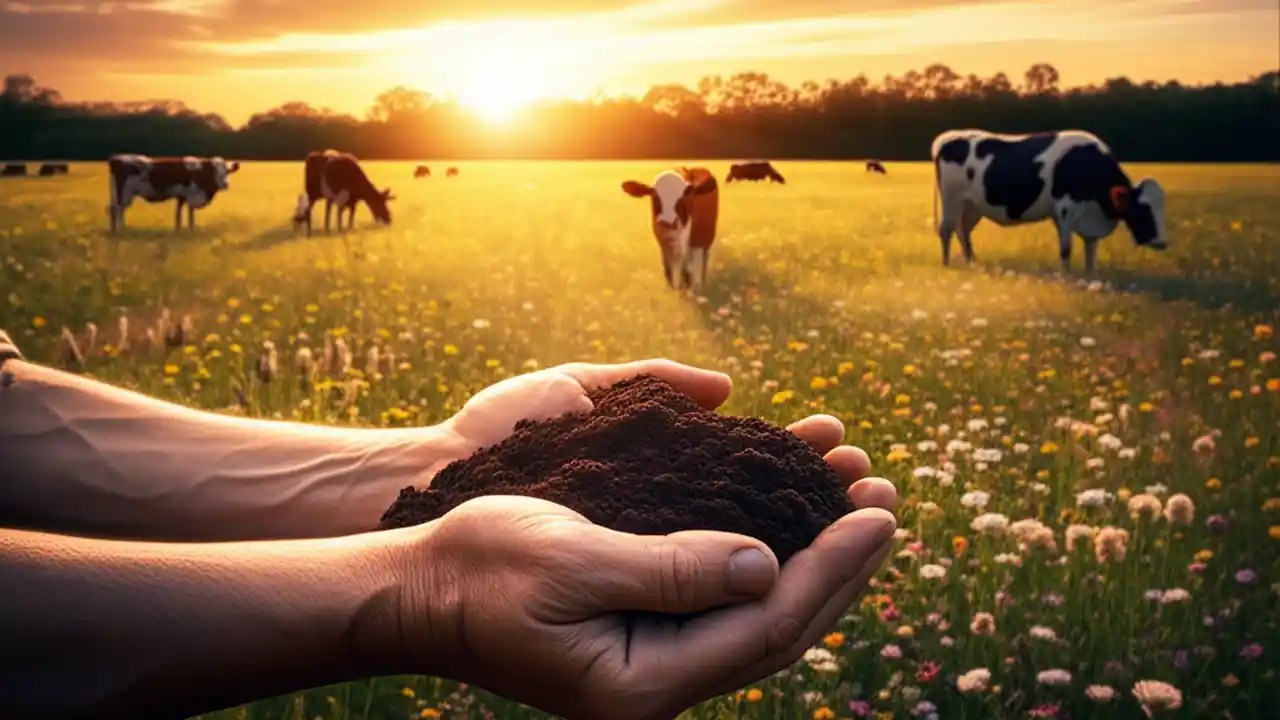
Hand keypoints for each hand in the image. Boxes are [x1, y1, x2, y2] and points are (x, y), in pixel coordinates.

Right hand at [388, 360, 896, 719]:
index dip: (833, 566)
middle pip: (779, 628)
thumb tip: (767, 565)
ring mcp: (654, 667)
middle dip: (841, 565)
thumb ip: (671, 569)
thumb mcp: (573, 562)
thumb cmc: (482, 571)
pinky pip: (728, 603)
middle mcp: (660, 687)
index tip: (879, 512)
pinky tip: (795, 531)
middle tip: (890, 502)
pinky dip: (772, 563)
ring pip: (761, 617)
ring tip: (861, 508)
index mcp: (644, 684)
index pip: (768, 622)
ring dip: (815, 562)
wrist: (421, 592)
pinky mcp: (645, 639)